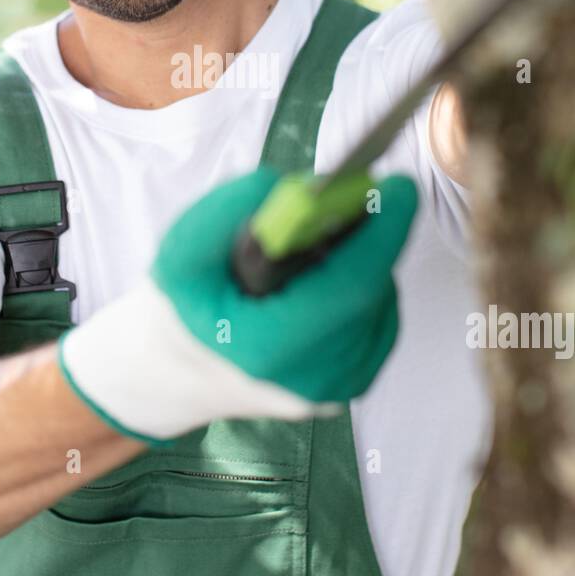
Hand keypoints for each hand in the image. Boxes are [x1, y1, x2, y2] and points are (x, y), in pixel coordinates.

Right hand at [57, 166, 416, 444]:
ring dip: (361, 260)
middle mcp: (312, 379)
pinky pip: (377, 319)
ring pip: (378, 301)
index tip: (399, 187)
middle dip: (367, 234)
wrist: (176, 372)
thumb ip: (225, 212)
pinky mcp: (350, 387)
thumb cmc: (181, 306)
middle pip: (370, 288)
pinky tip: (323, 276)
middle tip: (347, 196)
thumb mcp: (181, 251)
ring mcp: (335, 390)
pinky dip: (362, 286)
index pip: (351, 286)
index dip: (383, 233)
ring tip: (312, 248)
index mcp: (269, 349)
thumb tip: (292, 185)